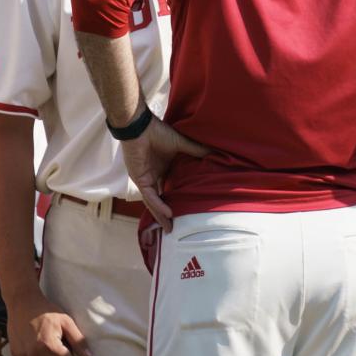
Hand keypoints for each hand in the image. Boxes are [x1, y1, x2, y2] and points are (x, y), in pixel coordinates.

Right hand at [6, 289, 92, 355]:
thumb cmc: (47, 311)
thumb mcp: (66, 322)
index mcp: (48, 345)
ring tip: (44, 345)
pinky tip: (36, 350)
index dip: (68, 351)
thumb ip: (78, 340)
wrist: (23, 303)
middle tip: (54, 343)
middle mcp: (34, 354)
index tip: (63, 340)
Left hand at [120, 117, 210, 232]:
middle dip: (167, 215)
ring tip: (170, 228)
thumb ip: (196, 151)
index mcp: (163, 169)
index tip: (188, 211)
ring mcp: (146, 180)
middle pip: (161, 200)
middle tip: (176, 229)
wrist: (140, 126)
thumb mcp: (182, 144)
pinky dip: (158, 205)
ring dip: (161, 215)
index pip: (170, 189)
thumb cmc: (158, 132)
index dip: (177, 200)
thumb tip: (215, 154)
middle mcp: (154, 177)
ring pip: (154, 202)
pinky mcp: (140, 179)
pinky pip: (150, 196)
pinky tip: (167, 213)